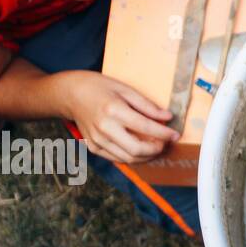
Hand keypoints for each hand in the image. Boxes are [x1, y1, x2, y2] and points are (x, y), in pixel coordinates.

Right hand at [62, 71, 178, 163]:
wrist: (70, 93)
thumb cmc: (98, 87)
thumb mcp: (124, 89)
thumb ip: (147, 105)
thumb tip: (167, 117)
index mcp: (114, 110)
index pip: (146, 128)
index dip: (164, 134)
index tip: (175, 135)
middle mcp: (105, 128)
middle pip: (137, 150)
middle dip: (156, 150)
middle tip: (165, 143)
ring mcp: (97, 140)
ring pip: (128, 159)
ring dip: (146, 156)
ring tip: (155, 147)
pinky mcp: (93, 147)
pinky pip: (117, 159)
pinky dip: (132, 157)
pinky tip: (139, 149)